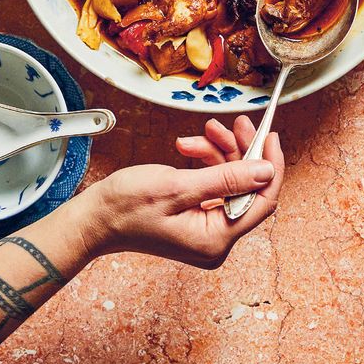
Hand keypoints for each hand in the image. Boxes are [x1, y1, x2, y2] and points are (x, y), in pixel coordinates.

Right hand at [84, 117, 283, 267]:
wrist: (93, 220)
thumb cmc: (126, 208)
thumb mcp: (178, 186)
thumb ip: (226, 178)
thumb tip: (266, 171)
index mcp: (216, 239)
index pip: (262, 201)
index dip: (270, 165)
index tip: (270, 136)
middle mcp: (215, 239)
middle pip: (246, 188)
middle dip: (239, 152)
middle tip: (234, 123)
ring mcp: (205, 229)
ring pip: (229, 181)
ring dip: (217, 153)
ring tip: (198, 136)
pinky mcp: (194, 217)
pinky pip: (212, 185)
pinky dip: (205, 163)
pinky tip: (189, 148)